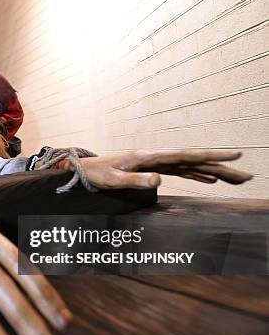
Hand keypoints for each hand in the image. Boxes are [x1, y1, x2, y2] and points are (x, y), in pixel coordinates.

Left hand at [77, 149, 251, 188]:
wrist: (88, 169)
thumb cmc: (99, 174)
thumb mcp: (115, 180)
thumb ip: (136, 179)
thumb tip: (160, 180)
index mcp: (150, 156)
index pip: (185, 156)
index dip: (210, 156)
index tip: (234, 154)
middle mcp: (157, 157)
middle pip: (194, 160)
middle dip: (222, 166)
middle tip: (247, 175)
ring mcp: (158, 162)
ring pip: (191, 165)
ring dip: (214, 170)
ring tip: (237, 178)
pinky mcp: (155, 168)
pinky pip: (181, 171)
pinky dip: (197, 174)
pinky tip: (211, 179)